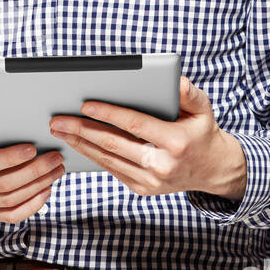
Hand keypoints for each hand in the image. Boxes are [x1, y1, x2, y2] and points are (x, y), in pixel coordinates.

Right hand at [0, 114, 65, 221]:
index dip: (9, 158)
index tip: (32, 148)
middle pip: (3, 184)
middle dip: (34, 171)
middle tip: (56, 158)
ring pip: (11, 200)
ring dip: (38, 186)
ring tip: (56, 170)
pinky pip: (12, 215)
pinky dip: (32, 205)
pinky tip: (47, 190)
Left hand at [48, 75, 247, 199]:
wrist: (212, 169)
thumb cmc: (202, 131)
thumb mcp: (202, 108)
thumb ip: (188, 93)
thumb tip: (174, 80)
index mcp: (176, 142)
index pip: (135, 125)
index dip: (108, 114)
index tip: (85, 105)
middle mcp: (162, 165)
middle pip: (113, 145)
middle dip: (82, 131)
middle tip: (57, 120)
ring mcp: (150, 181)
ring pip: (107, 160)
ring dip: (80, 144)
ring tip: (60, 130)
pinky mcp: (142, 189)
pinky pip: (112, 170)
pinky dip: (92, 156)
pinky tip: (77, 143)